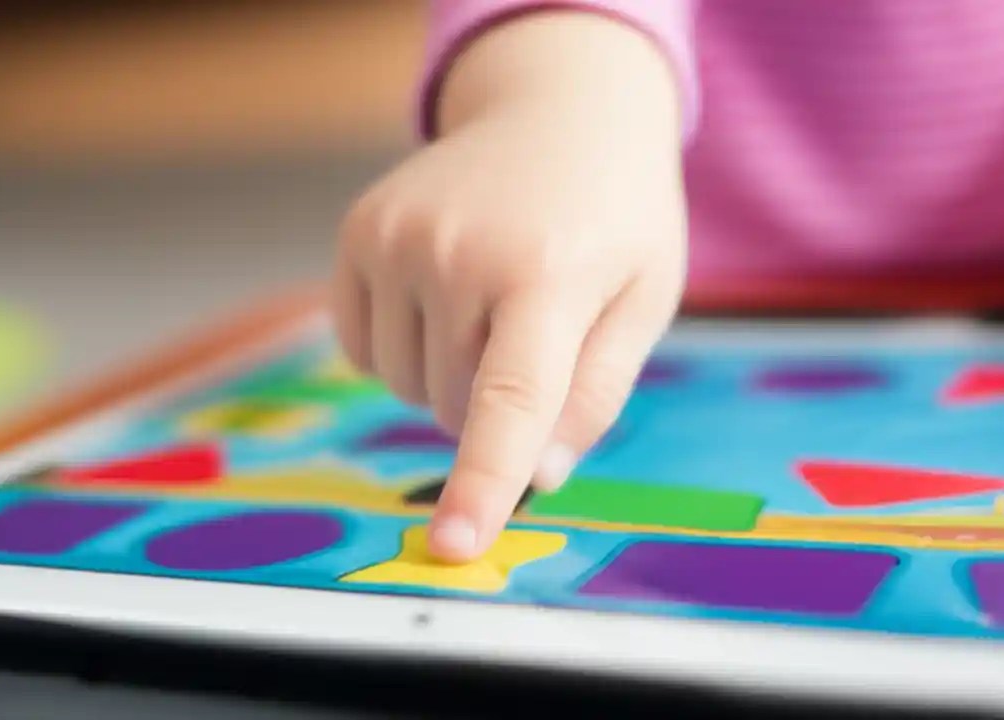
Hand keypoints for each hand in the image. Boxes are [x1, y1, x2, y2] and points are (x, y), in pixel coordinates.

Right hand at [332, 13, 685, 561]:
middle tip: (537, 329)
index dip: (483, 480)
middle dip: (494, 401)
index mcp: (547, 272)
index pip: (510, 400)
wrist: (561, 111)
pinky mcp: (359, 232)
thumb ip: (595, 392)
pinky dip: (402, 347)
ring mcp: (397, 236)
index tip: (456, 544)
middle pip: (453, 404)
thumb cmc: (615, 217)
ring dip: (447, 373)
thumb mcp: (644, 299)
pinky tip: (445, 295)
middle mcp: (458, 251)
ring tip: (495, 303)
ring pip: (404, 383)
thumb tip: (539, 476)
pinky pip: (362, 347)